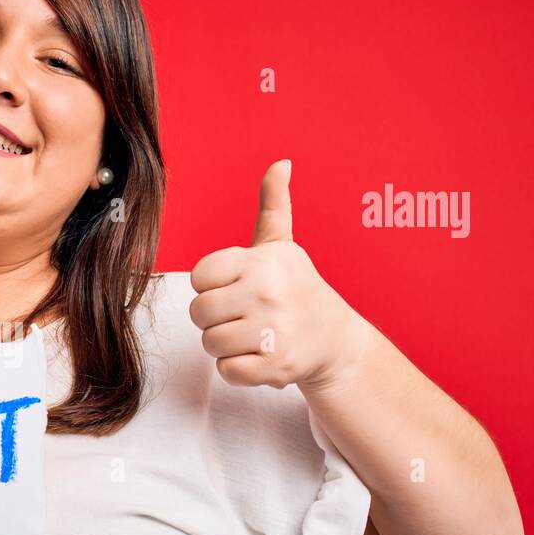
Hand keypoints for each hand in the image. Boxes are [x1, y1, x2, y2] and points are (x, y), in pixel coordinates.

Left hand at [188, 159, 368, 390]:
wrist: (335, 339)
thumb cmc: (297, 288)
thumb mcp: (282, 246)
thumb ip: (273, 204)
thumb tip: (281, 163)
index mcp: (261, 262)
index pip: (199, 276)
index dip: (210, 285)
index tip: (233, 286)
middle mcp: (267, 293)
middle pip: (199, 312)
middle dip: (213, 317)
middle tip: (240, 314)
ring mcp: (272, 332)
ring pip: (210, 343)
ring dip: (224, 344)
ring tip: (250, 334)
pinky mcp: (276, 367)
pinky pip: (226, 371)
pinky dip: (236, 368)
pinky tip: (257, 355)